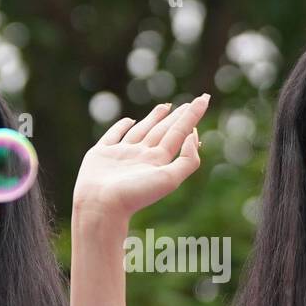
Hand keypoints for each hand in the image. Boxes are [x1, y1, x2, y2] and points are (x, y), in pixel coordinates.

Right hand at [72, 94, 209, 222]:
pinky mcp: (101, 154)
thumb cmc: (134, 195)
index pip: (179, 133)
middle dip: (176, 117)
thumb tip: (195, 136)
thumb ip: (187, 160)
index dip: (192, 116)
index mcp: (158, 161)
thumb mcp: (170, 179)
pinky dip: (121, 126)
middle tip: (189, 103)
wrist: (101, 206)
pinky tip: (129, 120)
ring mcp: (122, 154)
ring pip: (142, 130)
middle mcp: (142, 156)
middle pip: (163, 130)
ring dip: (154, 118)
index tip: (203, 100)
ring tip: (166, 106)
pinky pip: (114, 135)